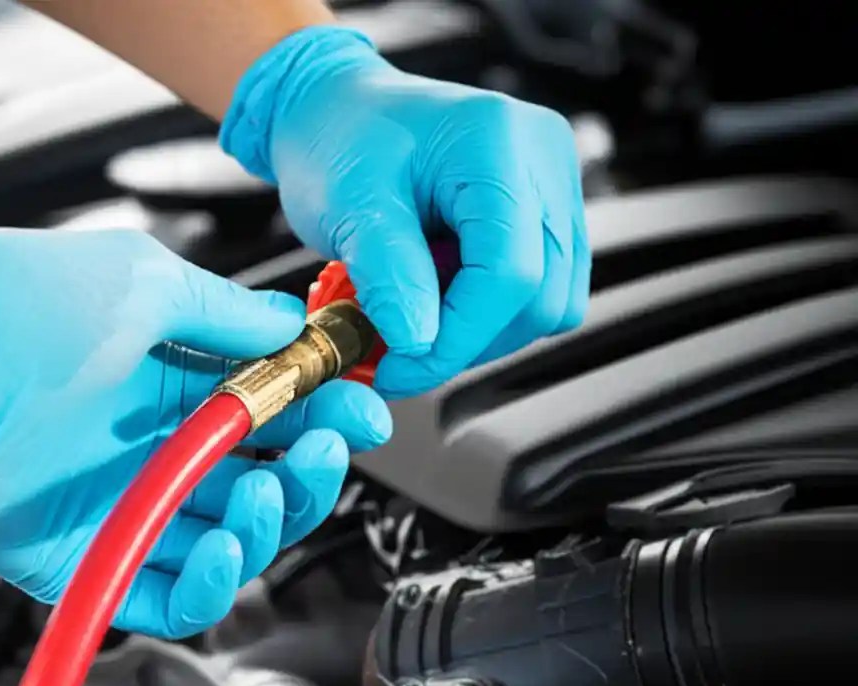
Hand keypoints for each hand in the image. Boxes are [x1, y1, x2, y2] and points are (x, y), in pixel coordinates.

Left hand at [0, 224, 391, 638]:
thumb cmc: (14, 304)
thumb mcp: (142, 283)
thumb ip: (227, 314)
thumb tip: (291, 326)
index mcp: (168, 379)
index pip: (270, 412)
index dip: (323, 413)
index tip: (360, 411)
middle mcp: (148, 445)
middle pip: (260, 481)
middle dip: (310, 472)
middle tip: (326, 453)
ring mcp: (117, 502)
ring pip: (224, 542)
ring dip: (268, 528)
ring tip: (266, 497)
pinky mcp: (81, 554)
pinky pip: (160, 593)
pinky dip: (205, 587)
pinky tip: (224, 551)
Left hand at [221, 27, 589, 397]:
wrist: (338, 109)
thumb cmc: (338, 140)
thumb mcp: (348, 206)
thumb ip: (389, 274)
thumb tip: (422, 345)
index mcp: (497, 145)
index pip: (509, 272)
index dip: (458, 338)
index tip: (400, 369)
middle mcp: (544, 159)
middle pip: (542, 294)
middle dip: (469, 339)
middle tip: (398, 350)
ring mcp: (555, 182)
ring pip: (552, 301)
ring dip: (483, 329)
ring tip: (416, 308)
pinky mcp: (549, 207)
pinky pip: (544, 286)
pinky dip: (491, 309)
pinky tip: (440, 292)